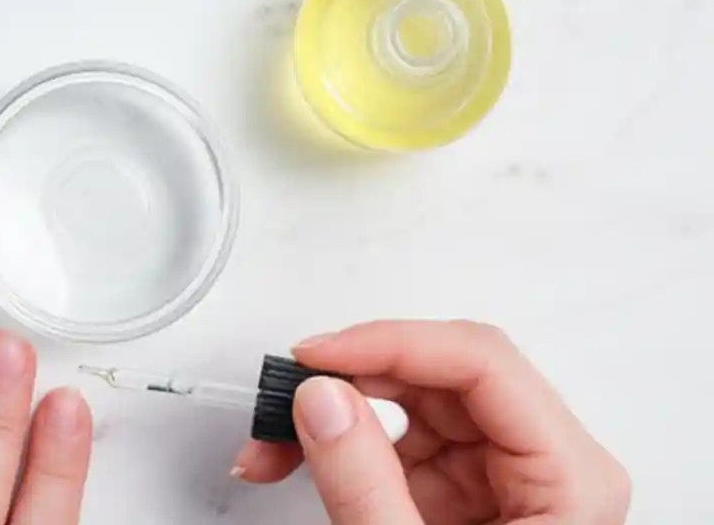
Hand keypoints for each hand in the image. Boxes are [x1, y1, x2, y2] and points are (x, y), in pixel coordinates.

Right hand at [234, 320, 629, 523]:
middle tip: (286, 394)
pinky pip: (398, 446)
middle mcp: (543, 467)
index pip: (480, 363)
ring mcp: (502, 481)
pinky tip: (298, 462)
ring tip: (272, 445)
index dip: (391, 344)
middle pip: (442, 377)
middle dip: (351, 381)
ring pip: (412, 406)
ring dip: (335, 416)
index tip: (318, 357)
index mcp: (567, 478)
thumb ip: (363, 481)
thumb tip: (323, 400)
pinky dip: (342, 449)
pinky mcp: (463, 498)